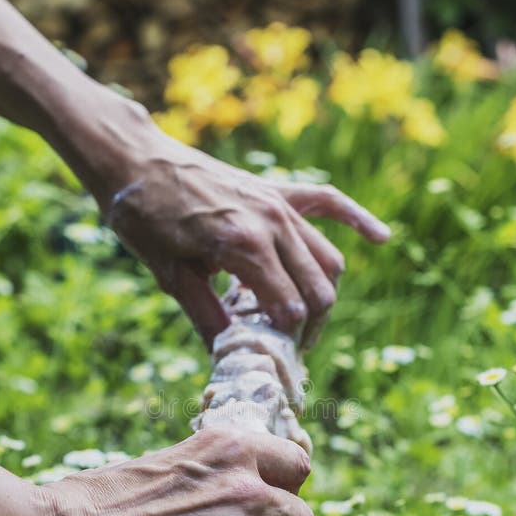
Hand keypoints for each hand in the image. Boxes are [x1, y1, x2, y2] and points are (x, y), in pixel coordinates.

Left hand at [105, 120, 390, 347]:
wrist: (134, 159)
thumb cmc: (144, 219)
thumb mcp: (171, 276)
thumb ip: (208, 317)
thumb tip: (231, 356)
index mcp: (245, 246)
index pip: (290, 310)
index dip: (286, 341)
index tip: (271, 356)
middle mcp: (272, 223)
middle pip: (319, 290)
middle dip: (311, 326)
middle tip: (289, 347)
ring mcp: (279, 203)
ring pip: (327, 259)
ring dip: (323, 294)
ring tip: (302, 319)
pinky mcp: (277, 190)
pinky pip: (328, 204)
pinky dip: (356, 220)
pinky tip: (382, 238)